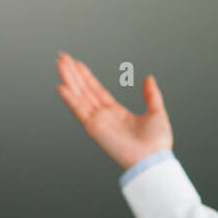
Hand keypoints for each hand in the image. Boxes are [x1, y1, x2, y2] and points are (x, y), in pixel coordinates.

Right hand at [55, 52, 172, 169]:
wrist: (153, 160)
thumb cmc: (157, 143)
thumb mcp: (156, 111)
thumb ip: (151, 95)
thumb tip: (149, 79)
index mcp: (117, 113)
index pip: (97, 91)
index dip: (86, 77)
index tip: (77, 64)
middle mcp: (104, 117)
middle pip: (84, 91)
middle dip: (73, 74)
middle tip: (62, 58)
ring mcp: (98, 122)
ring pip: (79, 96)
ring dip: (69, 80)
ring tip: (60, 64)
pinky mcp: (94, 129)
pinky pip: (80, 111)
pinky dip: (70, 99)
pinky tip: (61, 87)